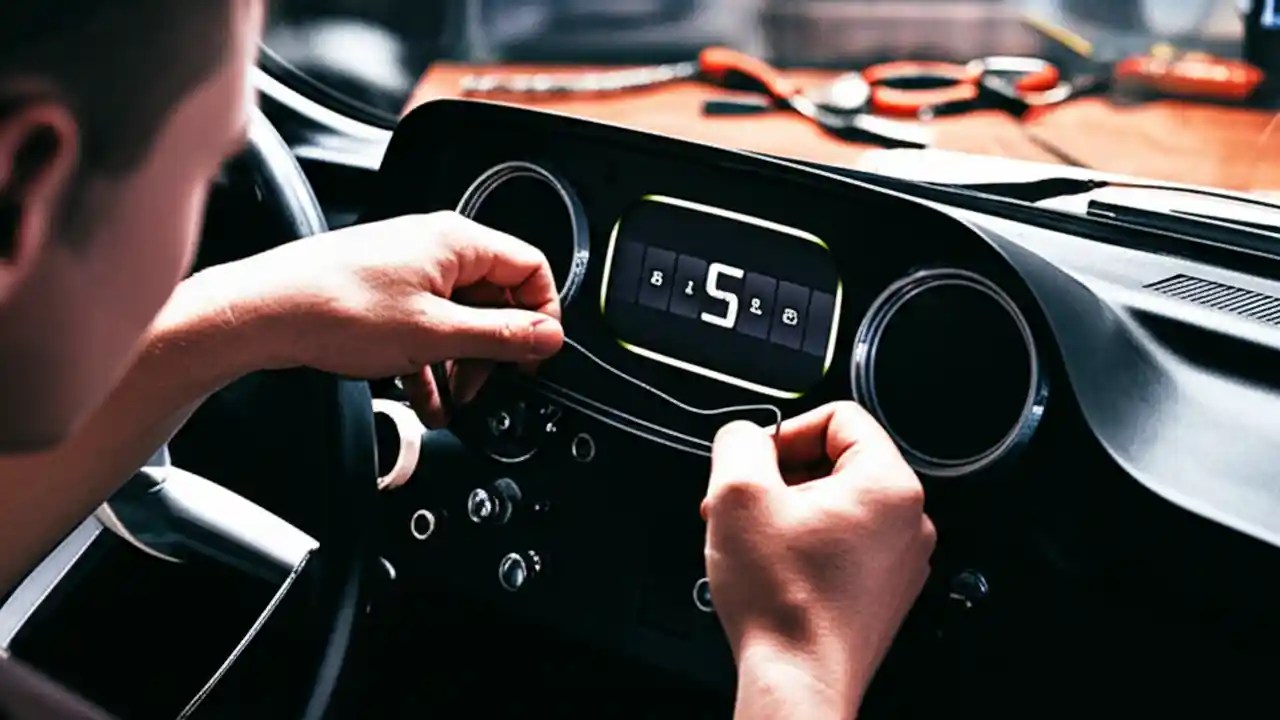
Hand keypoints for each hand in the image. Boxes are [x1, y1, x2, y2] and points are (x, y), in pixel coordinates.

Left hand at [199, 211, 562, 424]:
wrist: (264, 313)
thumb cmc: (336, 307)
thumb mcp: (436, 333)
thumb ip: (500, 336)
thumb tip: (546, 336)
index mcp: (456, 242)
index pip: (530, 268)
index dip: (541, 314)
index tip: (535, 353)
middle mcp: (435, 248)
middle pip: (495, 298)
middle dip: (495, 348)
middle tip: (486, 384)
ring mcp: (408, 270)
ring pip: (459, 318)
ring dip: (461, 364)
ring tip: (452, 400)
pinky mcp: (384, 294)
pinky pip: (426, 328)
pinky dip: (431, 363)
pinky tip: (424, 399)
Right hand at [702, 401, 934, 711]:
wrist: (797, 681)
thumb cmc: (782, 603)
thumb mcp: (738, 494)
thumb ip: (739, 441)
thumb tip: (744, 435)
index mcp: (888, 484)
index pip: (840, 417)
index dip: (786, 431)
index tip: (756, 459)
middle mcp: (907, 520)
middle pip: (836, 461)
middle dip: (780, 476)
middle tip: (741, 502)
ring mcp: (898, 559)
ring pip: (835, 504)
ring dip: (787, 510)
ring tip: (752, 538)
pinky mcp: (881, 590)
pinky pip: (842, 544)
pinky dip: (804, 544)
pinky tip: (773, 566)